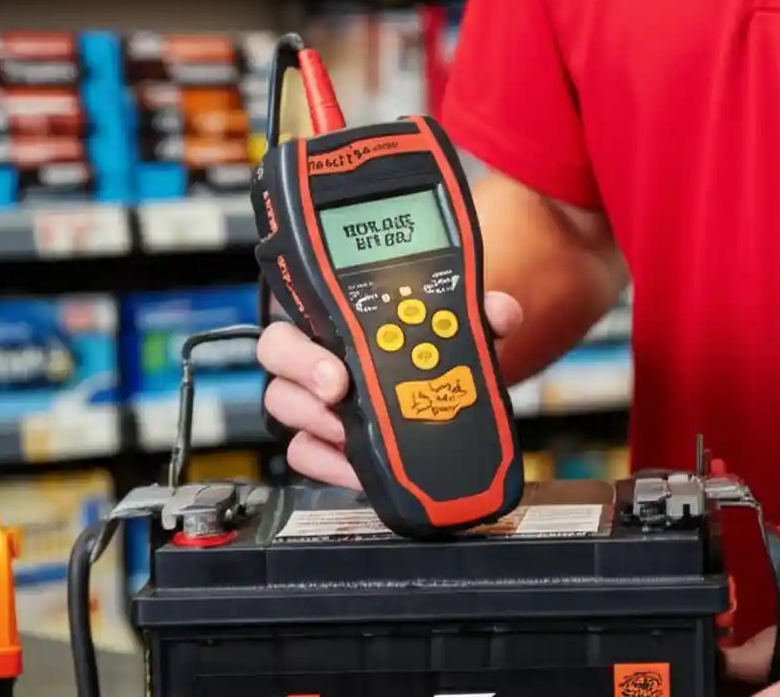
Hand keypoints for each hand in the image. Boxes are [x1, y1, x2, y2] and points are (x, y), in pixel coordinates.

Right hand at [257, 291, 523, 488]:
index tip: (336, 372)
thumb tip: (500, 313)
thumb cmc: (438, 343)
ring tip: (355, 437)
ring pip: (288, 410)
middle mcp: (319, 353)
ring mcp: (318, 400)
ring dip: (319, 426)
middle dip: (304, 381)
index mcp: (340, 316)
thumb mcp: (463, 323)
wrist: (454, 379)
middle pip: (279, 362)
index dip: (304, 346)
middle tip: (339, 397)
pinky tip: (358, 468)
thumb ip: (483, 312)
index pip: (298, 314)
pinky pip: (308, 454)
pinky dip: (330, 464)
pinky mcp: (327, 441)